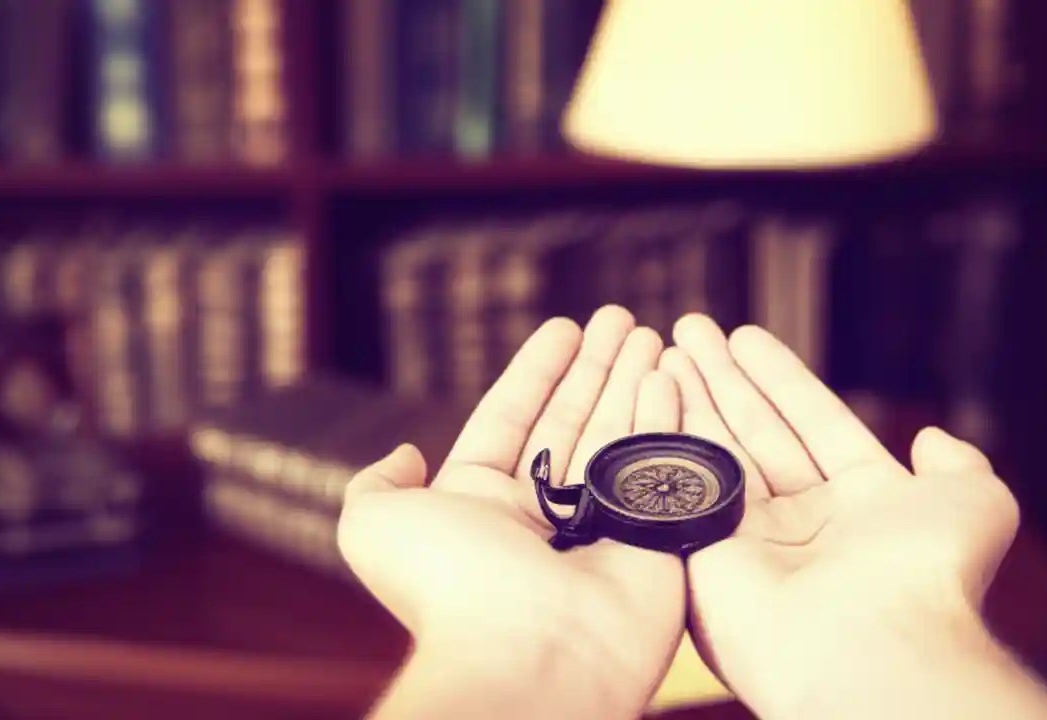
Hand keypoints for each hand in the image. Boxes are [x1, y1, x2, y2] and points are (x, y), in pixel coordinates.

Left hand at [339, 307, 685, 719]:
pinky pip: (659, 467)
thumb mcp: (376, 526)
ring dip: (635, 382)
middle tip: (620, 318)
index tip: (565, 327)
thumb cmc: (450, 588)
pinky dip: (666, 420)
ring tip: (651, 333)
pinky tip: (670, 376)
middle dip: (596, 368)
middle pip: (573, 420)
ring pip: (617, 436)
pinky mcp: (650, 542)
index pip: (513, 418)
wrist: (526, 656)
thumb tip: (405, 453)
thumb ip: (378, 484)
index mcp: (481, 506)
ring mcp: (600, 529)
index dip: (537, 371)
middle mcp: (542, 516)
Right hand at [662, 315, 1021, 718]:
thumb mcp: (975, 503)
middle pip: (755, 429)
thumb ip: (959, 465)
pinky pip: (684, 478)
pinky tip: (654, 385)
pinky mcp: (704, 551)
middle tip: (691, 329)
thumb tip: (932, 438)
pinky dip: (668, 429)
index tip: (746, 337)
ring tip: (667, 345)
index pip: (813, 421)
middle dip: (723, 377)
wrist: (872, 644)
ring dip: (691, 393)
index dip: (781, 378)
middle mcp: (802, 520)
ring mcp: (749, 536)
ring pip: (716, 447)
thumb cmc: (928, 577)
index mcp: (860, 504)